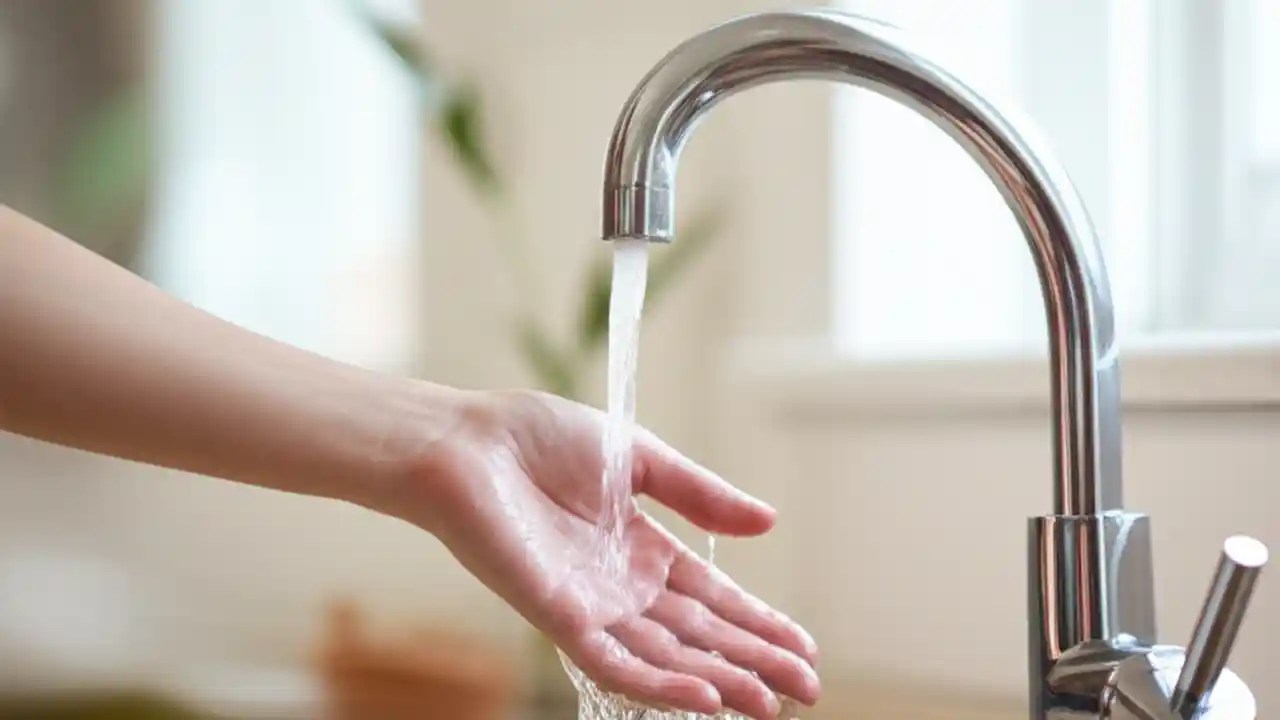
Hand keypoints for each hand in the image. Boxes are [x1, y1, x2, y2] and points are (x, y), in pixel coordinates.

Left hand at [380, 388, 819, 718]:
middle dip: (754, 662)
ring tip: (768, 705)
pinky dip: (658, 682)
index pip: (712, 597)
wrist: (468, 442)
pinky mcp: (557, 615)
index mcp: (642, 548)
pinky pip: (613, 660)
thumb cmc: (539, 439)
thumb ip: (699, 495)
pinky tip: (704, 698)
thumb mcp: (638, 459)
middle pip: (700, 634)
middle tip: (807, 691)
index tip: (804, 648)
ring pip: (666, 657)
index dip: (758, 622)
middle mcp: (621, 586)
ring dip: (719, 681)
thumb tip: (769, 523)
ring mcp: (592, 605)